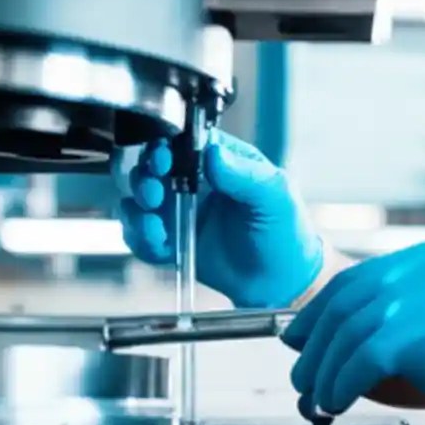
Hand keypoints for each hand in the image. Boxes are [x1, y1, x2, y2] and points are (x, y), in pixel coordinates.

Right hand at [114, 130, 323, 308]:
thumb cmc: (287, 233)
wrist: (282, 283)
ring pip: (139, 199)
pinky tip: (158, 242)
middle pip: (153, 166)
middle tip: (155, 193)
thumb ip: (245, 173)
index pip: (185, 141)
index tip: (164, 160)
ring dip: (137, 208)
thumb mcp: (275, 196)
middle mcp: (197, 182)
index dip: (167, 146)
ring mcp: (182, 211)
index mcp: (223, 162)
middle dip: (145, 177)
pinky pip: (142, 234)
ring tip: (155, 223)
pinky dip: (140, 237)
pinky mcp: (173, 239)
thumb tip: (215, 153)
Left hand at [282, 241, 424, 424]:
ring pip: (353, 332)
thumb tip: (314, 344)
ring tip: (319, 395)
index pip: (355, 279)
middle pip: (348, 304)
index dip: (317, 312)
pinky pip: (368, 357)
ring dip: (325, 371)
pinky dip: (343, 382)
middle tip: (302, 377)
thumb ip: (381, 324)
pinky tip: (338, 399)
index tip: (296, 339)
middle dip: (315, 346)